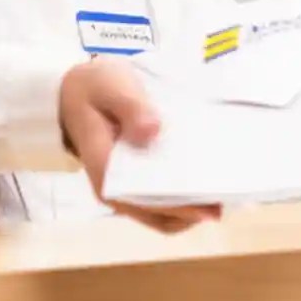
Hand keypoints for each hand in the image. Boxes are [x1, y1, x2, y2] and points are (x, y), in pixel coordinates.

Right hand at [58, 57, 220, 232]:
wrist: (72, 91)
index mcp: (106, 171)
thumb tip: (153, 132)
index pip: (147, 201)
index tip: (211, 205)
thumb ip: (130, 107)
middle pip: (160, 216)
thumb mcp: (110, 85)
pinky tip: (204, 181)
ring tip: (222, 191)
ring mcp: (125, 188)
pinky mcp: (135, 180)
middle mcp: (114, 189)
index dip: (180, 208)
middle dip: (193, 211)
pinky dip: (183, 197)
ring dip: (191, 207)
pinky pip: (162, 200)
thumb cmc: (93, 88)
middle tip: (227, 195)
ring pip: (163, 214)